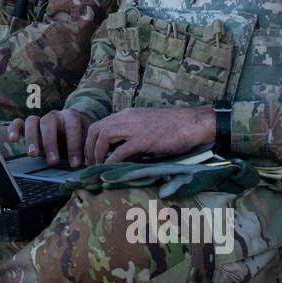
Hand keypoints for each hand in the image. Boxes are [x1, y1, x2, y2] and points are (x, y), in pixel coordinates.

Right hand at [7, 108, 92, 166]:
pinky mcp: (28, 125)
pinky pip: (18, 123)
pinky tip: (13, 139)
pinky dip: (14, 129)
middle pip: (49, 122)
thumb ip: (87, 151)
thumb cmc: (79, 139)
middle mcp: (55, 115)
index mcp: (72, 116)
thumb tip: (91, 167)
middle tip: (53, 161)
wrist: (72, 131)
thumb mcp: (86, 142)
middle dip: (50, 143)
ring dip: (32, 138)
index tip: (76, 163)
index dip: (74, 145)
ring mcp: (40, 119)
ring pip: (32, 121)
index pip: (72, 126)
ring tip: (33, 155)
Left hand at [84, 106, 216, 164]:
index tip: (91, 156)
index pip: (99, 124)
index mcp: (127, 114)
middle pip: (96, 129)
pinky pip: (121, 150)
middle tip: (90, 164)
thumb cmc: (173, 126)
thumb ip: (131, 134)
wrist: (193, 123)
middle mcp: (127, 117)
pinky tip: (110, 169)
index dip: (90, 141)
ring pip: (103, 136)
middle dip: (88, 148)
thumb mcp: (146, 125)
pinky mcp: (145, 139)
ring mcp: (135, 127)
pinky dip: (112, 160)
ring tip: (98, 167)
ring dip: (97, 154)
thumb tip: (118, 152)